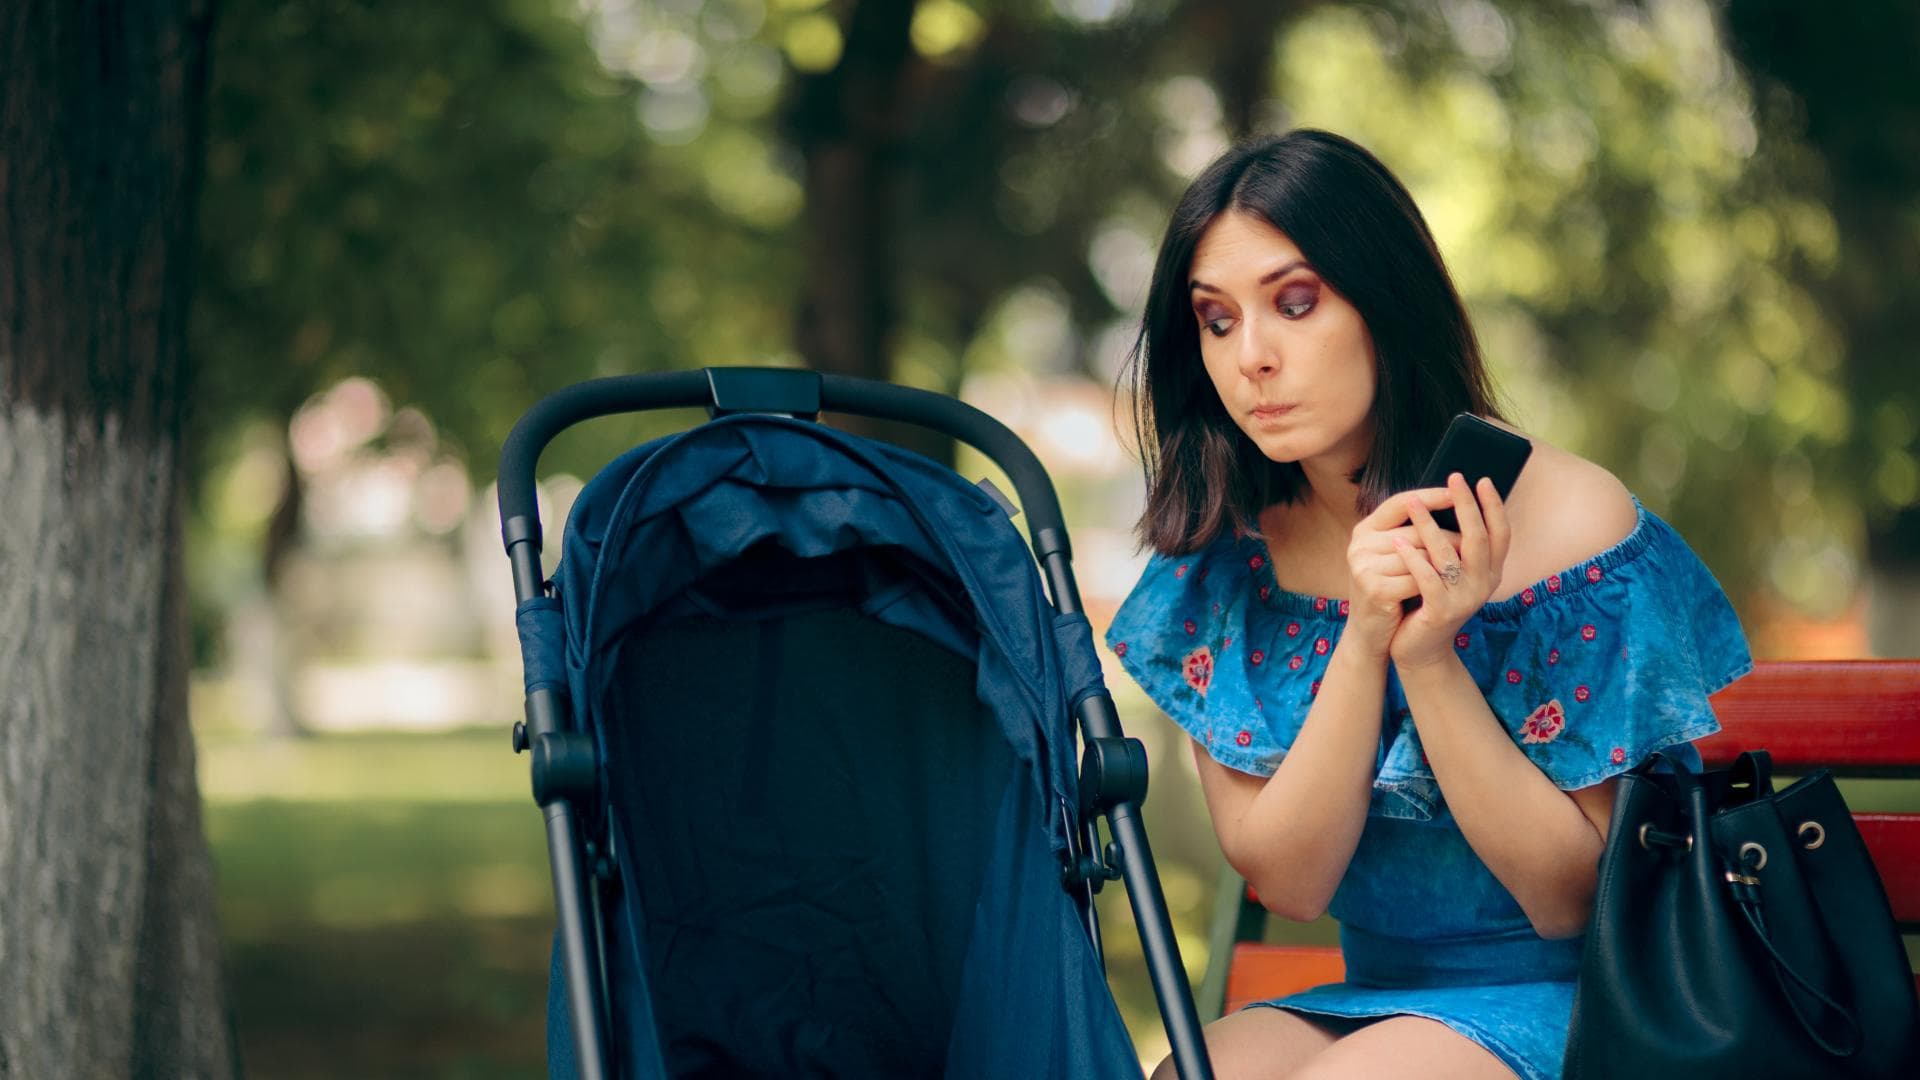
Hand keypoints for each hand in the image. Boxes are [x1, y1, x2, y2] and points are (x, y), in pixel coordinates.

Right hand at [1344, 487, 1459, 658]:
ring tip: (1463, 570)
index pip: (1399, 502)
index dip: (1430, 496)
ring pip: (1420, 556)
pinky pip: (1418, 579)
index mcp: (1365, 530)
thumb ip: (1411, 534)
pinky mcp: (1374, 589)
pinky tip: (1441, 590)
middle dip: (1448, 538)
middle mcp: (1359, 544)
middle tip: (1473, 542)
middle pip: (1416, 530)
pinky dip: (1434, 584)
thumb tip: (1456, 506)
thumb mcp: (1393, 558)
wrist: (1369, 635)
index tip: (1458, 490)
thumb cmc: (1389, 592)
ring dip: (1444, 564)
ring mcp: (1364, 566)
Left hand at [1390, 473, 1511, 671]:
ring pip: (1449, 555)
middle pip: (1478, 538)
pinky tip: (1397, 541)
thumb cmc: (1432, 600)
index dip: (1494, 507)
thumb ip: (1458, 545)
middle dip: (1466, 505)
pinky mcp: (1441, 611)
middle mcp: (1484, 584)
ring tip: (1412, 502)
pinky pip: (1427, 579)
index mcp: (1491, 571)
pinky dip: (1413, 558)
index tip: (1483, 480)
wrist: (1421, 648)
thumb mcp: (1452, 571)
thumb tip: (1454, 499)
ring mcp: (1464, 599)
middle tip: (1455, 477)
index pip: (1500, 533)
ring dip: (1428, 525)